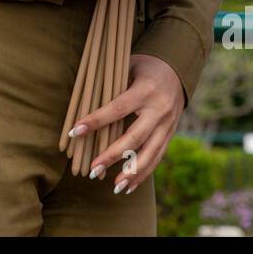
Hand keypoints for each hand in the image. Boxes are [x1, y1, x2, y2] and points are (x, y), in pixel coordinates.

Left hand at [68, 53, 183, 193]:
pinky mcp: (170, 134)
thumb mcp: (128, 67)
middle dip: (113, 155)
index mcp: (145, 90)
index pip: (117, 109)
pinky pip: (157, 157)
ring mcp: (168, 124)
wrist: (177, 70)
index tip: (76, 131)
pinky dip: (143, 173)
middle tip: (93, 170)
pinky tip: (128, 186)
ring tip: (115, 186)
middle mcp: (159, 110)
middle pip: (135, 137)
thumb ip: (111, 85)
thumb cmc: (144, 67)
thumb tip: (82, 102)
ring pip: (150, 153)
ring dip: (132, 172)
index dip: (96, 121)